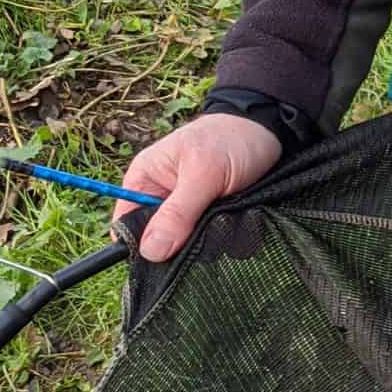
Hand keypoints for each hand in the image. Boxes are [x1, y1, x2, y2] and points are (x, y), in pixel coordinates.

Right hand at [116, 113, 281, 261]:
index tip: (164, 260)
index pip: (125, 224)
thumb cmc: (230, 140)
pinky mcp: (206, 216)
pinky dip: (215, 241)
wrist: (266, 130)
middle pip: (155, 239)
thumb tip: (151, 251)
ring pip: (181, 243)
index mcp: (144, 180)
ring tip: (220, 236)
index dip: (140, 246)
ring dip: (199, 246)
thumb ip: (177, 212)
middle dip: (175, 248)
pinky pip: (203, 239)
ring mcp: (183, 209)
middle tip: (201, 246)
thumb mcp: (204, 174)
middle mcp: (159, 197)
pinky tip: (229, 236)